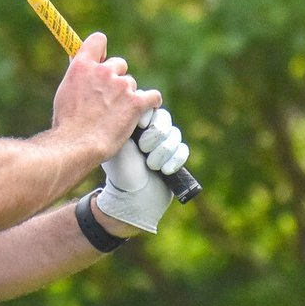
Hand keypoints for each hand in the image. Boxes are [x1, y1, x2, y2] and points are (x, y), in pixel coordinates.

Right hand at [51, 33, 162, 163]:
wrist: (77, 144)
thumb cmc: (67, 124)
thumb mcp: (65, 93)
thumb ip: (78, 78)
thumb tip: (83, 70)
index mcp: (83, 66)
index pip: (98, 40)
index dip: (102, 51)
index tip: (102, 61)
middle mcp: (103, 71)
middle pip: (119, 64)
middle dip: (116, 79)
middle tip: (110, 98)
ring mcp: (121, 85)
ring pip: (131, 84)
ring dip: (127, 96)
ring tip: (117, 115)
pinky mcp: (136, 102)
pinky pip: (152, 96)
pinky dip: (151, 102)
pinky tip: (147, 109)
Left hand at [95, 107, 189, 233]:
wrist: (131, 200)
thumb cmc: (121, 172)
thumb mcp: (120, 145)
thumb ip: (128, 123)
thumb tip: (136, 106)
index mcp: (133, 125)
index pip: (148, 107)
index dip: (149, 115)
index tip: (141, 125)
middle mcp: (149, 132)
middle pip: (165, 119)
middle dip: (156, 134)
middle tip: (143, 149)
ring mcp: (163, 145)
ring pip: (175, 135)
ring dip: (163, 151)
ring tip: (151, 165)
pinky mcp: (174, 158)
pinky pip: (184, 150)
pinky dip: (175, 160)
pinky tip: (164, 170)